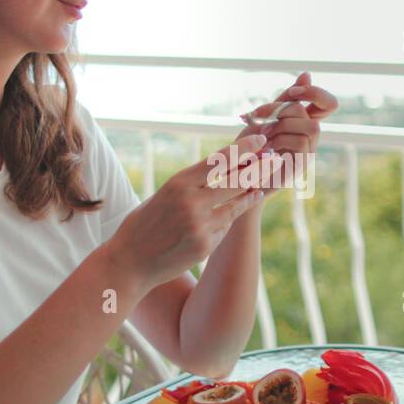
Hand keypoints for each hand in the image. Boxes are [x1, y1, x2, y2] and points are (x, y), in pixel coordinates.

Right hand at [106, 134, 268, 287]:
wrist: (129, 263)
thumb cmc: (143, 225)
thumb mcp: (162, 195)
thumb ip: (190, 184)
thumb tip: (220, 169)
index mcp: (179, 183)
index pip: (220, 160)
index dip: (244, 149)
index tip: (261, 140)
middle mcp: (192, 201)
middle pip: (236, 181)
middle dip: (258, 170)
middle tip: (274, 160)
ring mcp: (200, 225)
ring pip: (234, 206)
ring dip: (247, 196)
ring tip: (258, 188)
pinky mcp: (205, 245)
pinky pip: (224, 228)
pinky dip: (226, 222)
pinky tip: (227, 217)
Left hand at [236, 71, 338, 194]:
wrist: (237, 177)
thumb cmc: (249, 146)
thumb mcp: (265, 116)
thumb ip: (285, 98)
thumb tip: (306, 74)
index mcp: (303, 121)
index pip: (328, 103)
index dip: (315, 92)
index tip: (292, 93)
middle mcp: (310, 136)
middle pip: (310, 111)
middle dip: (280, 110)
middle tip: (256, 119)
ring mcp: (308, 151)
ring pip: (311, 126)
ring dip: (281, 126)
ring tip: (262, 137)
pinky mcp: (303, 165)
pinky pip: (301, 142)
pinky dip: (280, 141)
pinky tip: (265, 150)